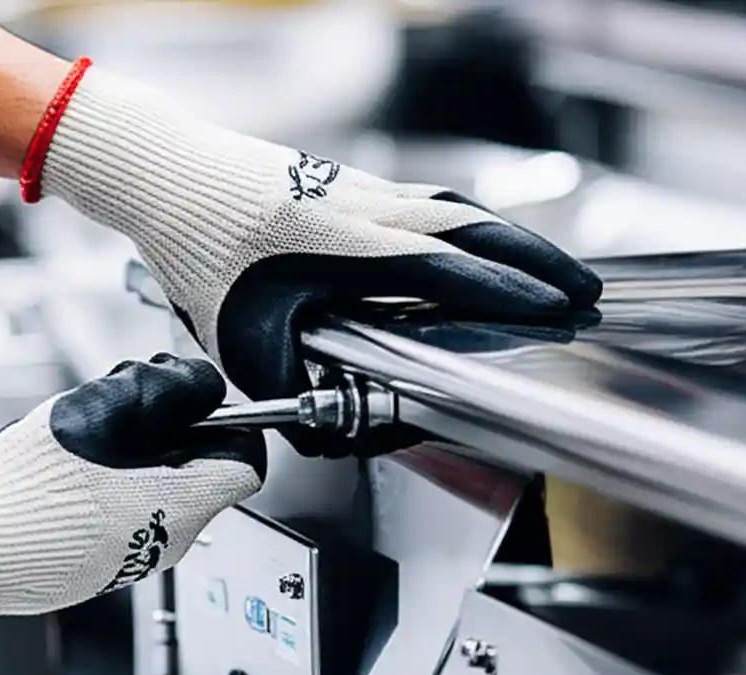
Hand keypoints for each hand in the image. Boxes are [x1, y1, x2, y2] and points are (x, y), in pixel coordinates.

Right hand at [0, 354, 264, 614]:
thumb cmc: (32, 482)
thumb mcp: (107, 408)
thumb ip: (170, 389)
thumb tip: (205, 386)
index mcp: (184, 505)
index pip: (247, 463)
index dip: (227, 422)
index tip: (192, 401)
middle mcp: (167, 541)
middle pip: (198, 473)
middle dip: (166, 432)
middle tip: (118, 410)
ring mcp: (132, 560)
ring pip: (158, 493)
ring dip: (132, 457)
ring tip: (82, 442)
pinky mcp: (99, 569)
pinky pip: (123, 518)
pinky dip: (106, 488)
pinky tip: (64, 477)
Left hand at [34, 65, 601, 454]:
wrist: (164, 175)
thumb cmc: (196, 249)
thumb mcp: (237, 339)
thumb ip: (287, 389)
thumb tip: (324, 429)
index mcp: (346, 246)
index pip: (451, 268)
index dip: (510, 291)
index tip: (556, 309)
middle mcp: (363, 207)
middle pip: (473, 225)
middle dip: (536, 259)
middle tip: (580, 286)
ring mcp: (354, 187)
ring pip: (449, 206)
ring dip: (504, 236)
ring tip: (540, 265)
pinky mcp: (340, 180)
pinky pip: (420, 199)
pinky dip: (461, 221)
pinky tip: (464, 238)